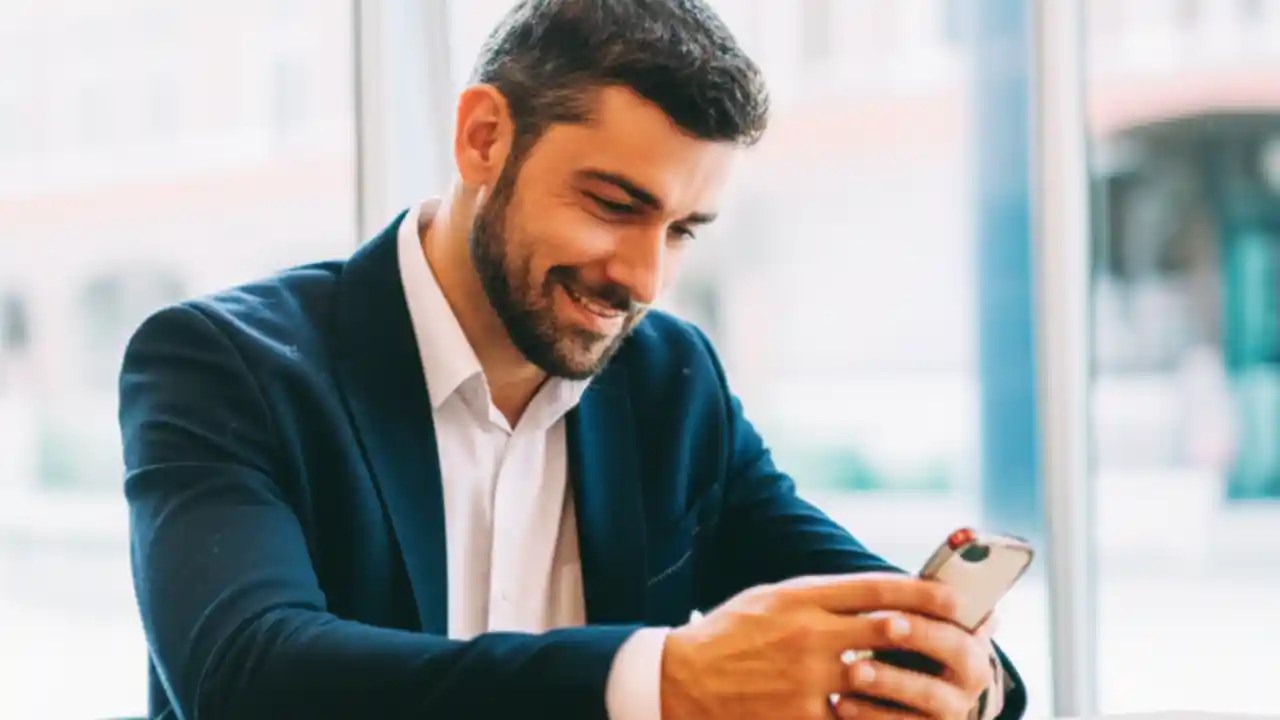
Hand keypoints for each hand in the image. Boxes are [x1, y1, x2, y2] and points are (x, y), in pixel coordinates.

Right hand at [658, 573, 961, 719]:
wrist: (679, 682)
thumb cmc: (728, 634)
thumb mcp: (770, 598)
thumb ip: (820, 595)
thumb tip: (875, 593)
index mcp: (801, 598)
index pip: (877, 587)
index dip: (923, 590)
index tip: (952, 597)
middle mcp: (809, 636)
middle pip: (890, 629)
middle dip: (933, 632)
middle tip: (964, 637)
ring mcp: (807, 681)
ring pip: (882, 681)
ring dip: (914, 683)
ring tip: (940, 686)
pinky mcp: (802, 719)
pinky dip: (877, 718)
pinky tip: (891, 716)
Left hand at [834, 610, 997, 718]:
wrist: (901, 694)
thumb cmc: (904, 645)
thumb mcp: (912, 621)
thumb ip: (915, 601)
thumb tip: (917, 576)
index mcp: (973, 640)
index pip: (967, 620)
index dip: (937, 611)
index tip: (899, 608)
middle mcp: (973, 677)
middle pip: (957, 653)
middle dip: (922, 636)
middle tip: (887, 625)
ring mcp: (954, 709)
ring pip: (930, 697)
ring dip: (892, 681)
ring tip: (854, 671)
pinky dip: (872, 716)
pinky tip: (841, 704)